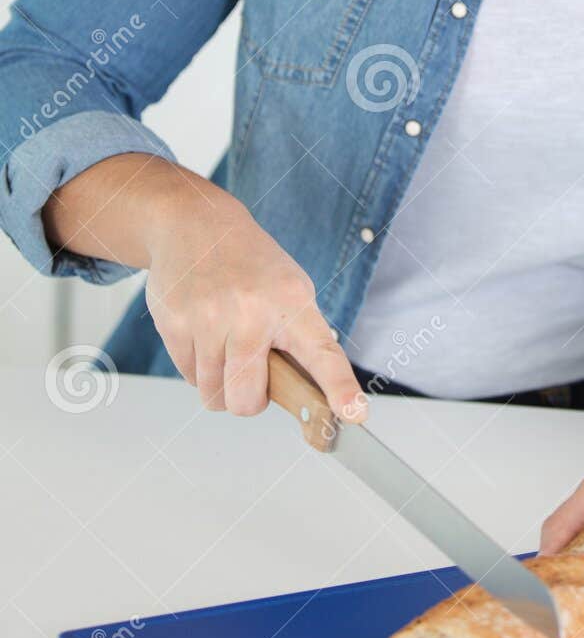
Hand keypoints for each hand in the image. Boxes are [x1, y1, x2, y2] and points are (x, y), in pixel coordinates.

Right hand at [141, 170, 366, 423]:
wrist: (196, 223)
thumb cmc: (250, 263)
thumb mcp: (291, 287)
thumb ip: (301, 336)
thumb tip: (312, 393)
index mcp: (293, 302)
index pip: (322, 353)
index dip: (340, 387)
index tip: (354, 413)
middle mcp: (252, 312)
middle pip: (246, 400)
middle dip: (248, 400)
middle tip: (251, 375)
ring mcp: (209, 319)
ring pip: (213, 395)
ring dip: (220, 385)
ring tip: (224, 346)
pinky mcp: (175, 323)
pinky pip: (188, 378)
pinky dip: (198, 368)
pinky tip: (203, 334)